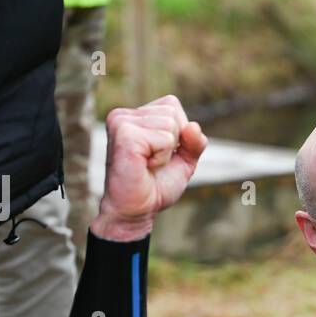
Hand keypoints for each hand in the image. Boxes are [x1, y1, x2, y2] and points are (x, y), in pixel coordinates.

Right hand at [92, 95, 206, 241]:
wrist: (136, 211)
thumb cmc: (155, 187)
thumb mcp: (183, 161)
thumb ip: (194, 142)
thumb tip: (194, 126)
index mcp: (133, 115)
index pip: (172, 105)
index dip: (178, 133)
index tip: (158, 154)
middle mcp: (123, 115)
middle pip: (173, 113)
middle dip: (173, 143)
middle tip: (152, 162)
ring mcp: (121, 122)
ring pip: (170, 124)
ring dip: (166, 152)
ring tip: (147, 164)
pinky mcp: (124, 135)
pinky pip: (164, 139)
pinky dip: (162, 158)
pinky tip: (144, 166)